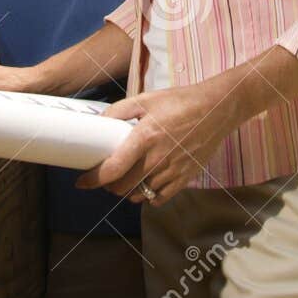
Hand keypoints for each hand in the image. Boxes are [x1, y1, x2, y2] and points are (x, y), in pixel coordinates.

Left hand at [76, 70, 249, 205]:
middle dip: (108, 185)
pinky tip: (145, 183)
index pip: (114, 168)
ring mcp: (172, 171)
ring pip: (139, 195)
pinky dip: (147, 196)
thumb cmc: (179, 102)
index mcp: (145, 137)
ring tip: (125, 177)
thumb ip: (119, 110)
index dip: (93, 179)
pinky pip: (159, 199)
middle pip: (122, 187)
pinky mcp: (184, 179)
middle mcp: (157, 158)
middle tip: (105, 176)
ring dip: (127, 191)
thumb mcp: (146, 99)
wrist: (215, 109)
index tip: (82, 182)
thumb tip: (99, 122)